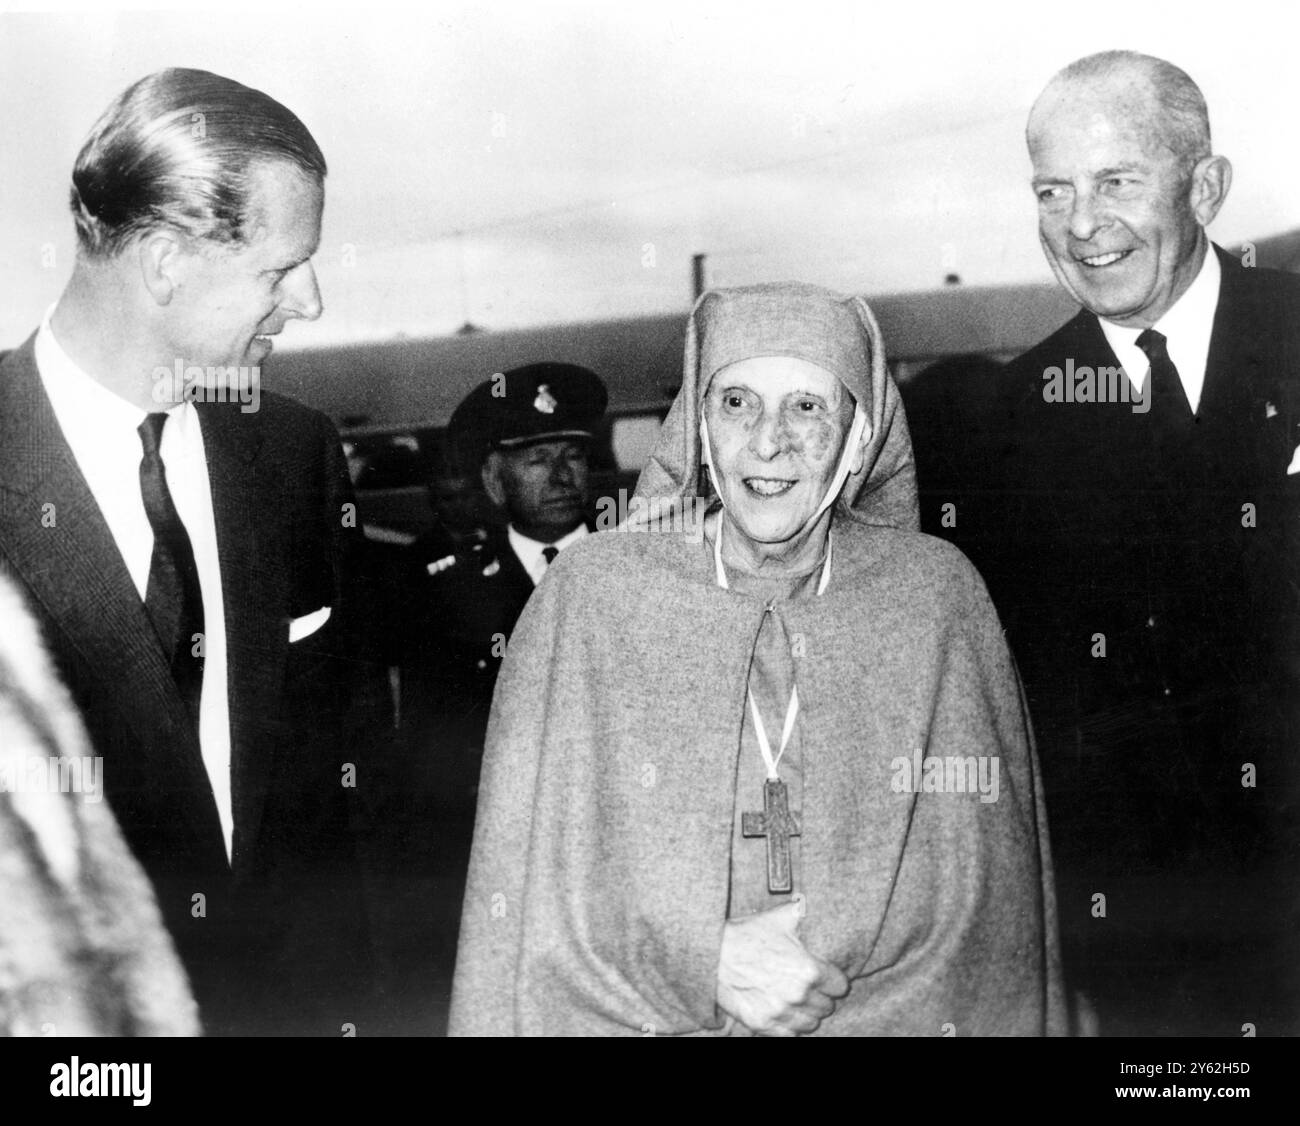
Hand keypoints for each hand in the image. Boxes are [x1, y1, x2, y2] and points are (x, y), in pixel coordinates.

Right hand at [716, 901, 849, 1035]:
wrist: (712, 955)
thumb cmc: (747, 934)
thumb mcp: (780, 917)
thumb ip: (806, 914)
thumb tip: (820, 907)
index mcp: (809, 970)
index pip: (840, 986)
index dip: (833, 979)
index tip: (825, 975)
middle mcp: (798, 995)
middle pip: (827, 1006)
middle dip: (820, 995)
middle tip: (808, 985)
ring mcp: (780, 1013)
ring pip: (811, 1023)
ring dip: (807, 1012)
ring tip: (797, 999)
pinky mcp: (763, 1025)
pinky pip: (790, 1034)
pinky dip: (789, 1025)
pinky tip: (784, 1011)